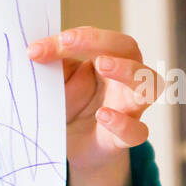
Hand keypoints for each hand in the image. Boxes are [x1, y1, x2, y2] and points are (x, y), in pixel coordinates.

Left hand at [27, 27, 161, 185]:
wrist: (75, 147)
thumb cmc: (72, 106)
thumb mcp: (59, 83)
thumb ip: (54, 65)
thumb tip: (36, 51)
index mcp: (111, 60)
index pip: (103, 40)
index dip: (76, 38)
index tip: (37, 49)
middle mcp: (125, 81)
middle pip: (131, 50)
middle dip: (103, 42)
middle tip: (69, 41)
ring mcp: (130, 109)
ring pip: (149, 86)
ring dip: (128, 71)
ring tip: (102, 65)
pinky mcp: (124, 138)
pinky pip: (137, 131)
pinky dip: (123, 123)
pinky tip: (103, 115)